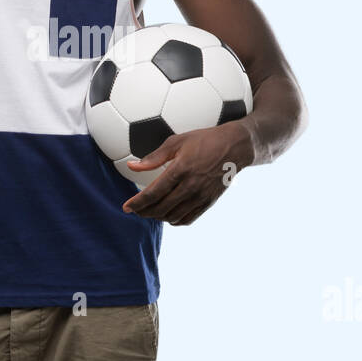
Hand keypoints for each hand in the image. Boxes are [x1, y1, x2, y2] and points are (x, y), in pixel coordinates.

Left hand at [121, 123, 253, 224]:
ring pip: (173, 216)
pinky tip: (168, 214)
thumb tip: (132, 166)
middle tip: (135, 210)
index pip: (153, 193)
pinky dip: (174, 220)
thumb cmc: (205, 140)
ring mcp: (201, 196)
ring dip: (158, 217)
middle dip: (144, 212)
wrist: (235, 147)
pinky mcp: (209, 202)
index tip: (126, 207)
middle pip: (161, 208)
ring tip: (149, 211)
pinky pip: (188, 219)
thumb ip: (153, 157)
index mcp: (181, 169)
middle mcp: (191, 186)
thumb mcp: (177, 142)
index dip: (137, 203)